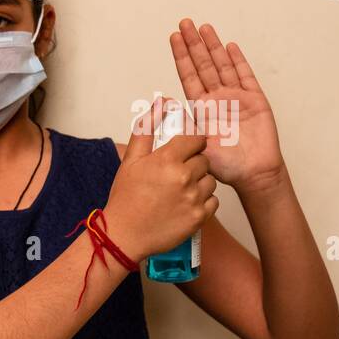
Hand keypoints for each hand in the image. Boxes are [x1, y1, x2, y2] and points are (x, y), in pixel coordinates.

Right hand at [103, 96, 218, 261]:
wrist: (124, 235)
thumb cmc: (126, 197)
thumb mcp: (132, 159)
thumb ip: (147, 128)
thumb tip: (160, 102)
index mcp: (168, 159)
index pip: (196, 139)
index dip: (191, 143)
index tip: (185, 150)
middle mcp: (184, 177)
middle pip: (204, 160)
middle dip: (194, 163)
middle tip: (178, 173)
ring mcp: (193, 198)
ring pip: (210, 181)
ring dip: (200, 182)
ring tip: (181, 190)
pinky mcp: (199, 217)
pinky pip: (213, 202)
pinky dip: (204, 202)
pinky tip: (187, 204)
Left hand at [170, 19, 284, 194]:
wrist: (254, 174)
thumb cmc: (227, 166)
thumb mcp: (198, 147)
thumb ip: (186, 126)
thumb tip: (170, 107)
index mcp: (202, 109)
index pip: (189, 76)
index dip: (182, 56)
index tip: (174, 38)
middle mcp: (218, 99)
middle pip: (204, 65)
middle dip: (194, 44)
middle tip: (185, 23)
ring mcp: (237, 97)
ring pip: (223, 66)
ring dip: (213, 47)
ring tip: (205, 28)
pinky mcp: (255, 100)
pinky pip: (246, 76)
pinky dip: (238, 61)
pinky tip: (230, 47)